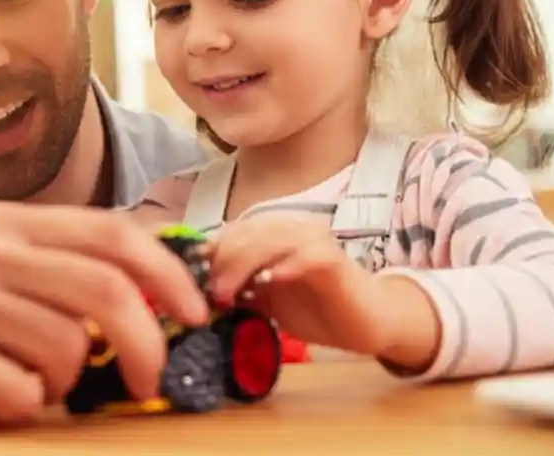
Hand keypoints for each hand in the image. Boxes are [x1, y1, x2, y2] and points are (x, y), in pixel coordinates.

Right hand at [0, 201, 209, 422]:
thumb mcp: (7, 271)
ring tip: (32, 381)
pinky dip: (24, 405)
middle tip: (147, 382)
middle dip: (145, 345)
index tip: (196, 314)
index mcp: (14, 223)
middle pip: (105, 292)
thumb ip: (70, 271)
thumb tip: (165, 292)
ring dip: (65, 382)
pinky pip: (20, 390)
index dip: (167, 274)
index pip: (114, 234)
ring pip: (67, 347)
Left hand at [204, 212, 439, 371]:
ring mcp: (314, 241)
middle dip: (222, 259)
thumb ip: (236, 288)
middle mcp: (291, 228)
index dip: (208, 251)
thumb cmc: (312, 308)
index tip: (190, 278)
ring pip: (271, 237)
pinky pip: (308, 255)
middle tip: (212, 291)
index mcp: (272, 233)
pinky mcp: (335, 260)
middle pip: (246, 230)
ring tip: (229, 292)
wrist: (364, 324)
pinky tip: (270, 282)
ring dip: (245, 263)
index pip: (232, 231)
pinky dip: (285, 266)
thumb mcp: (263, 300)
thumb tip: (197, 287)